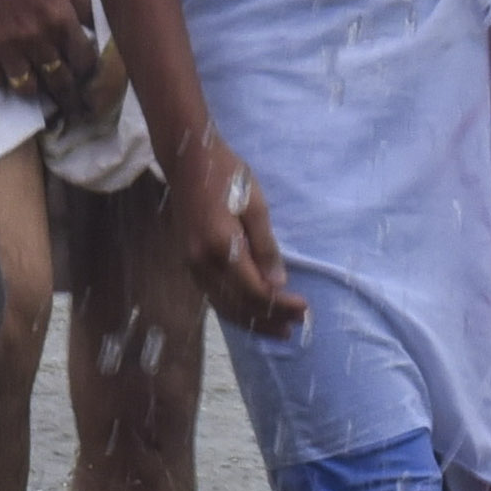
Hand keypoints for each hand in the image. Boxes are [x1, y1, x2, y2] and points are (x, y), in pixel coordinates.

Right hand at [0, 0, 99, 103]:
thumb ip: (84, 7)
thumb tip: (97, 32)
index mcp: (61, 20)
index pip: (83, 62)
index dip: (88, 73)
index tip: (89, 80)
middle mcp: (36, 39)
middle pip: (58, 81)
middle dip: (70, 97)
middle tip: (76, 109)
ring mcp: (6, 46)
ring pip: (27, 88)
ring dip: (37, 90)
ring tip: (41, 90)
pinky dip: (4, 81)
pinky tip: (10, 75)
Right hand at [169, 130, 306, 337]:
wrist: (187, 160)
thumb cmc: (227, 175)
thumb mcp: (255, 205)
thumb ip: (265, 246)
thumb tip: (278, 283)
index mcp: (220, 246)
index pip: (254, 290)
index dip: (280, 304)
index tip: (304, 309)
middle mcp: (202, 262)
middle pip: (239, 304)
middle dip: (269, 318)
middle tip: (296, 326)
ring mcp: (192, 264)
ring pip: (223, 306)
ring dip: (251, 321)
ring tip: (277, 330)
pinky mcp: (189, 262)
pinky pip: (213, 296)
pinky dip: (234, 310)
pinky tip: (250, 315)